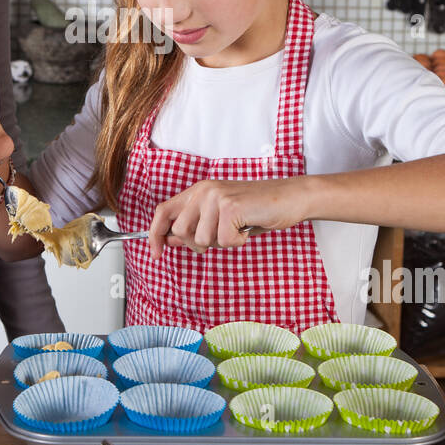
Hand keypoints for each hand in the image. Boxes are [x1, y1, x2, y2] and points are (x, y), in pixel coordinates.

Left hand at [147, 178, 308, 260]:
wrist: (289, 197)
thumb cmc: (257, 209)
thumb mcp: (220, 217)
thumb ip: (195, 225)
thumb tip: (169, 240)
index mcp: (198, 190)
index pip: (163, 212)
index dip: (154, 235)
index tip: (157, 254)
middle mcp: (203, 190)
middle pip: (181, 232)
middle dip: (200, 243)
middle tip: (222, 235)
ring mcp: (216, 197)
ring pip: (202, 240)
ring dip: (222, 242)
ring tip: (238, 228)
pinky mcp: (231, 207)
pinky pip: (224, 241)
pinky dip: (238, 242)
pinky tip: (247, 229)